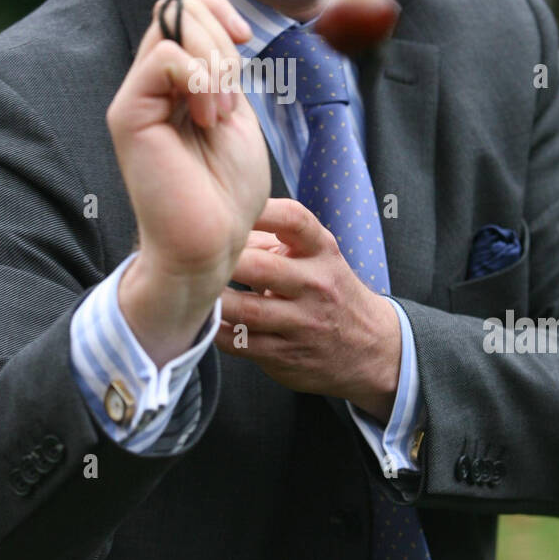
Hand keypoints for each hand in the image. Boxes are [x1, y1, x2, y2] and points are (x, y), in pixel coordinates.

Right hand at [107, 0, 270, 292]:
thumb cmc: (226, 194)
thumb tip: (222, 28)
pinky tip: (207, 119)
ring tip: (219, 114)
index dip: (218, 9)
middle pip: (179, 9)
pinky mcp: (128, 115)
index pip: (183, 9)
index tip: (246, 38)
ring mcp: (135, 98)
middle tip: (230, 100)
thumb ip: (222, 72)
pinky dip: (201, 81)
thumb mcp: (236, 115)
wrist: (211, 244)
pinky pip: (165, 59)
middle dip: (222, 42)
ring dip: (215, 65)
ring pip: (172, 28)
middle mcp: (149, 85)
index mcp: (174, 82)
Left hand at [214, 198, 401, 422]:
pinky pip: (241, 344)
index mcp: (322, 252)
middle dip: (226, 261)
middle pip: (263, 268)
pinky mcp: (286, 356)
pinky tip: (200, 319)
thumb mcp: (318, 257)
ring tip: (187, 288)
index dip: (259, 210)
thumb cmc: (330, 292)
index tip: (228, 203)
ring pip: (249, 311)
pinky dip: (215, 331)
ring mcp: (302, 324)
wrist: (371, 348)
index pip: (294, 220)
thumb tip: (222, 230)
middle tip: (192, 253)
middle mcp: (316, 285)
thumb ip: (271, 241)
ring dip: (215, 300)